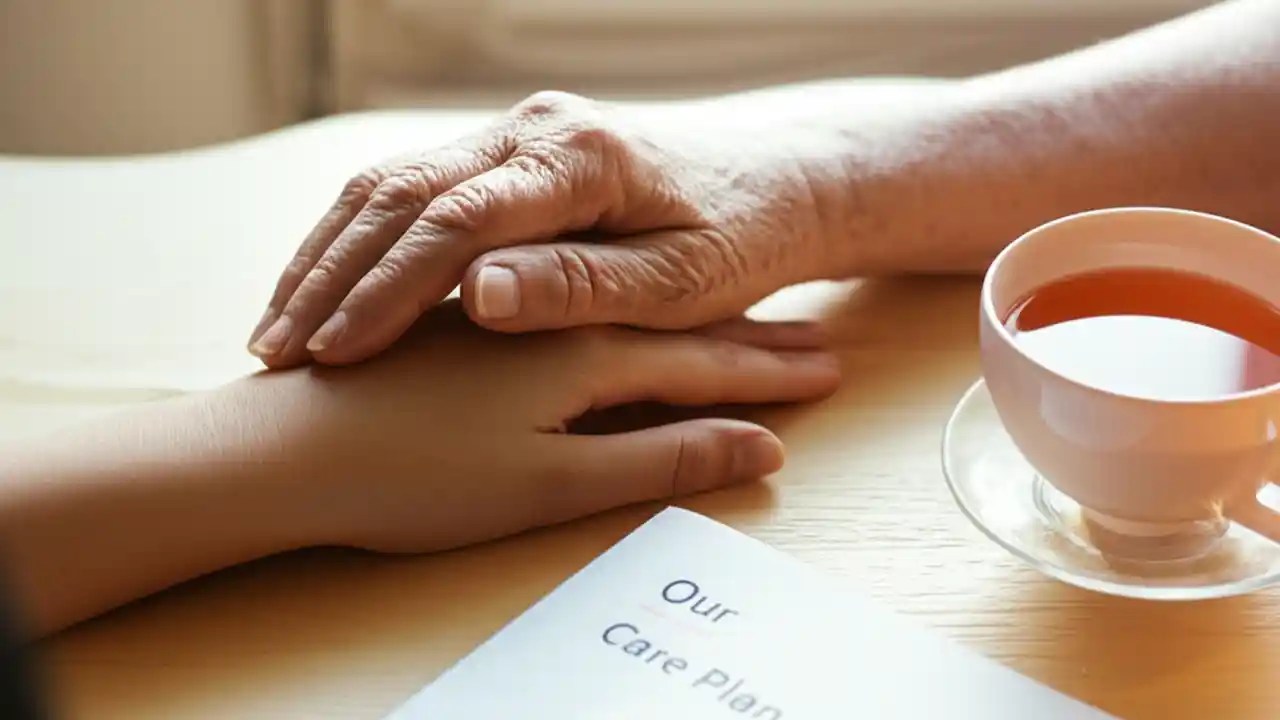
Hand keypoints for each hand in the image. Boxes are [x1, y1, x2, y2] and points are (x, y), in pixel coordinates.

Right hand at [248, 91, 847, 367]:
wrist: (777, 187)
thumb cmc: (742, 241)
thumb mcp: (679, 282)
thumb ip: (581, 287)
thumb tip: (478, 294)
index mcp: (578, 158)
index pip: (456, 220)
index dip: (388, 289)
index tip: (336, 351)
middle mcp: (535, 129)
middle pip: (403, 194)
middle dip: (332, 275)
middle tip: (276, 352)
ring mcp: (515, 134)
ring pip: (391, 185)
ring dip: (330, 259)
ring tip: (278, 335)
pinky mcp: (507, 152)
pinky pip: (410, 188)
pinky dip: (357, 243)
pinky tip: (321, 292)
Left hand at [272, 307, 838, 552]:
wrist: (283, 448)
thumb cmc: (414, 476)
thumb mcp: (549, 484)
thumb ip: (655, 461)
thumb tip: (756, 454)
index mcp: (583, 353)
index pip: (705, 363)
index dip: (771, 376)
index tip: (829, 374)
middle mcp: (555, 318)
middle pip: (678, 328)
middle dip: (749, 345)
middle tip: (814, 349)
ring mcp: (512, 317)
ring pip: (627, 311)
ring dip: (692, 324)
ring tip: (742, 330)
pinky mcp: (472, 326)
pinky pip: (573, 312)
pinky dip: (620, 320)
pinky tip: (625, 322)